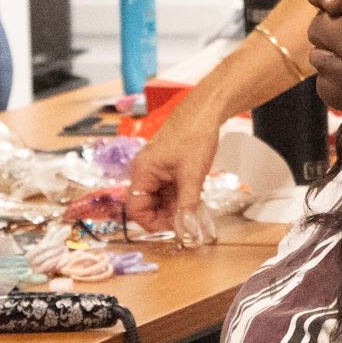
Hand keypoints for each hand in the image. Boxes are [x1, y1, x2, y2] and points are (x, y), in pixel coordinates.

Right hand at [126, 96, 224, 232]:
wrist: (206, 110)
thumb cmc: (194, 136)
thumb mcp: (192, 174)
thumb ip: (187, 205)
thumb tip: (186, 232)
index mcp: (142, 172)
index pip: (135, 208)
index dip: (152, 223)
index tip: (175, 229)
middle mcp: (145, 172)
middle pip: (148, 205)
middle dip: (167, 216)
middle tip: (189, 222)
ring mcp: (156, 169)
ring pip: (161, 199)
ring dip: (176, 208)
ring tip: (196, 211)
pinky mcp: (168, 167)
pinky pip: (169, 190)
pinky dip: (181, 198)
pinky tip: (196, 199)